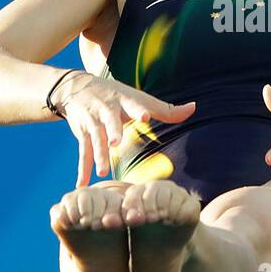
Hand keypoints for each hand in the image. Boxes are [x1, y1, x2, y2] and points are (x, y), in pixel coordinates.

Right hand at [55, 73, 195, 187]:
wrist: (76, 87)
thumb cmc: (116, 95)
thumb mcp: (138, 98)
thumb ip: (165, 109)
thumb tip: (194, 107)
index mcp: (124, 100)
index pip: (133, 104)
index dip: (138, 110)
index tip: (144, 117)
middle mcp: (107, 110)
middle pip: (110, 122)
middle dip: (112, 132)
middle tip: (115, 144)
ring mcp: (93, 121)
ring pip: (95, 140)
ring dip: (98, 156)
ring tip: (101, 173)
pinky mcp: (81, 132)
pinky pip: (83, 152)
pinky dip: (82, 168)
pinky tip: (81, 184)